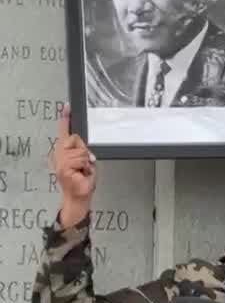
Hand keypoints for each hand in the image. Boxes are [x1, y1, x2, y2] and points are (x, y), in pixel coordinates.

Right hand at [51, 106, 95, 222]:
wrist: (79, 195)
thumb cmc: (82, 180)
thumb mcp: (85, 161)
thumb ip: (82, 151)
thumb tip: (84, 149)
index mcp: (64, 151)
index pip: (64, 132)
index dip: (65, 119)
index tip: (66, 106)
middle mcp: (59, 154)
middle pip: (75, 139)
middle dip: (84, 150)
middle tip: (84, 164)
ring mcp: (60, 161)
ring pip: (81, 151)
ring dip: (86, 161)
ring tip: (82, 170)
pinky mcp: (64, 167)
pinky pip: (81, 159)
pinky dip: (85, 166)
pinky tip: (81, 173)